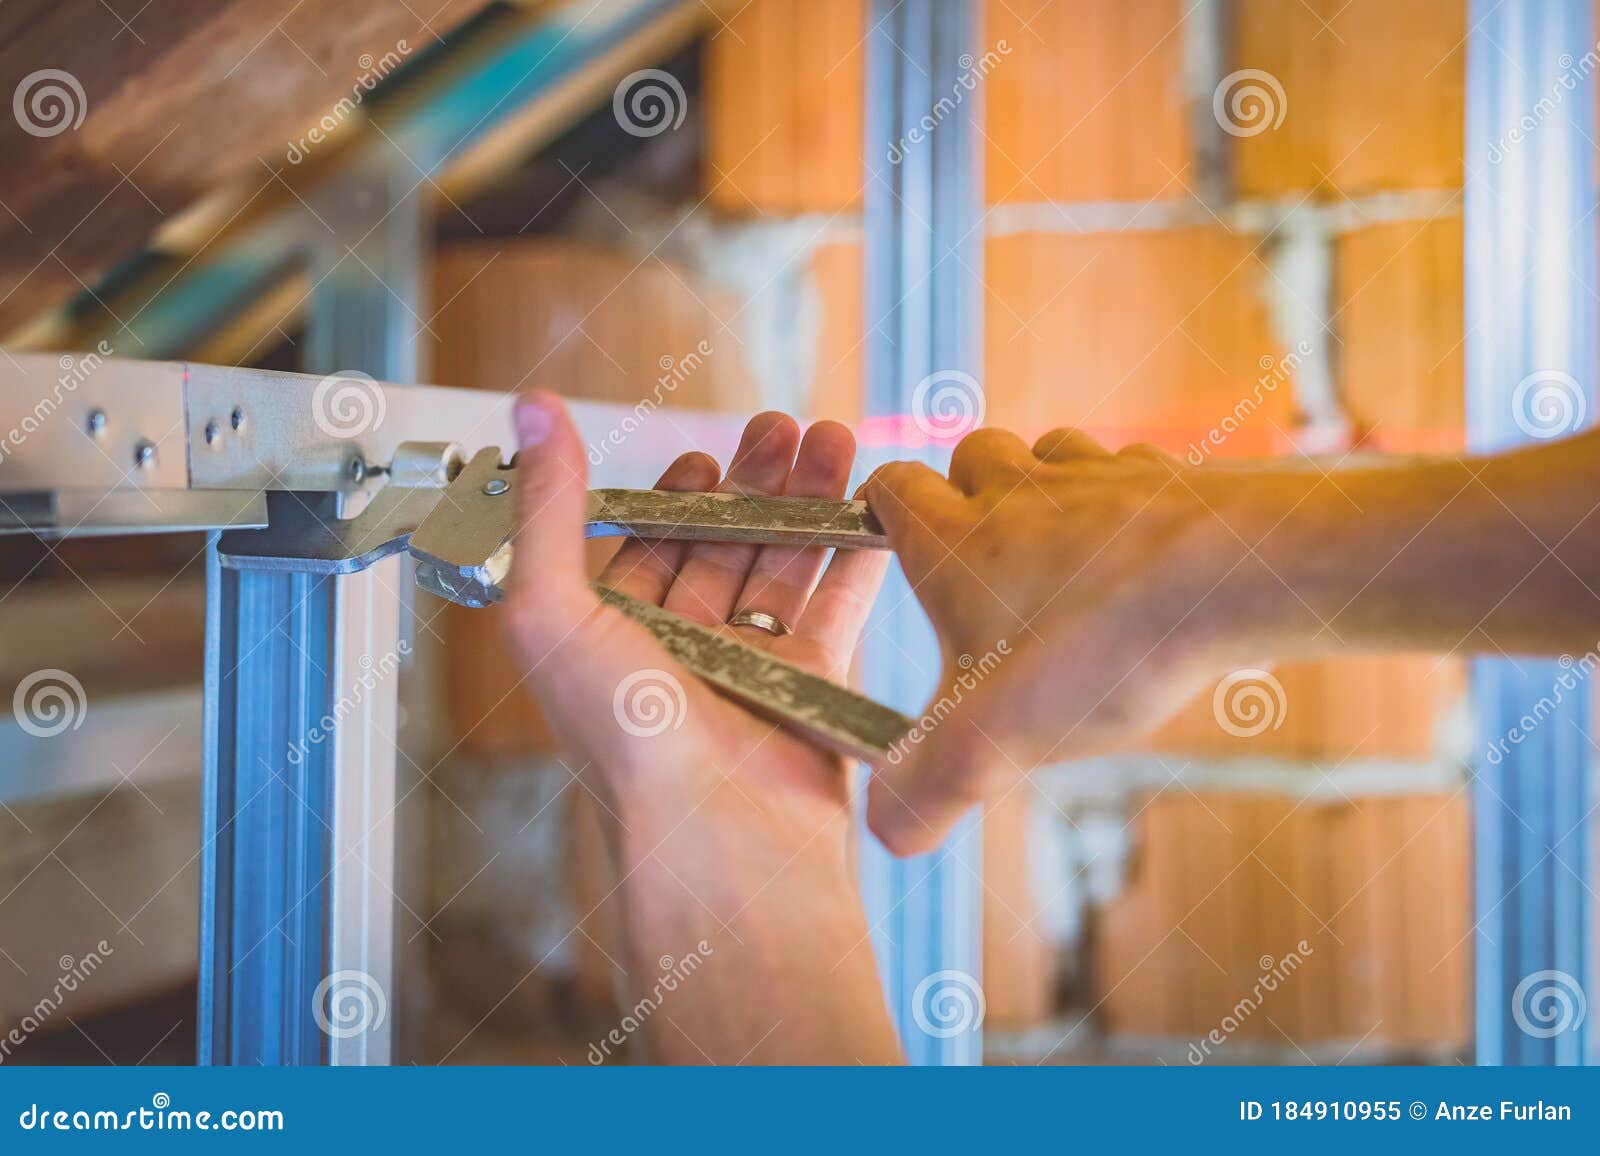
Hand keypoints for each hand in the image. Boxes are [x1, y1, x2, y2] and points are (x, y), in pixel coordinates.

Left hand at [501, 392, 899, 1063]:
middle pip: (721, 545)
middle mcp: (679, 655)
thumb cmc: (626, 744)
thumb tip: (531, 411)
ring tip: (833, 442)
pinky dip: (855, 556)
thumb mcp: (552, 610)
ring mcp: (749, 670)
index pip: (644, 547)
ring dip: (806, 501)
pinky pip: (836, 606)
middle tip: (782, 425)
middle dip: (752, 482)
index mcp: (610, 639)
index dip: (673, 494)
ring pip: (781, 564)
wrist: (720, 833)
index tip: (702, 451)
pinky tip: (869, 510)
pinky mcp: (811, 687)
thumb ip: (546, 508)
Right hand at [862, 428, 1278, 855]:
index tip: (882, 535)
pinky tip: (1137, 553)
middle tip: (978, 560)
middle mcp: (1016, 490)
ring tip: (1058, 555)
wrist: (1238, 573)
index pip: (889, 489)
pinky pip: (1128, 468)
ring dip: (1040, 489)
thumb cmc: (1104, 646)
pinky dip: (1120, 498)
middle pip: (967, 458)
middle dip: (963, 495)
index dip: (878, 510)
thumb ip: (924, 791)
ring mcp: (1094, 474)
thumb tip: (886, 832)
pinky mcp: (1166, 475)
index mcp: (954, 540)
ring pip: (1046, 454)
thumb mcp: (991, 744)